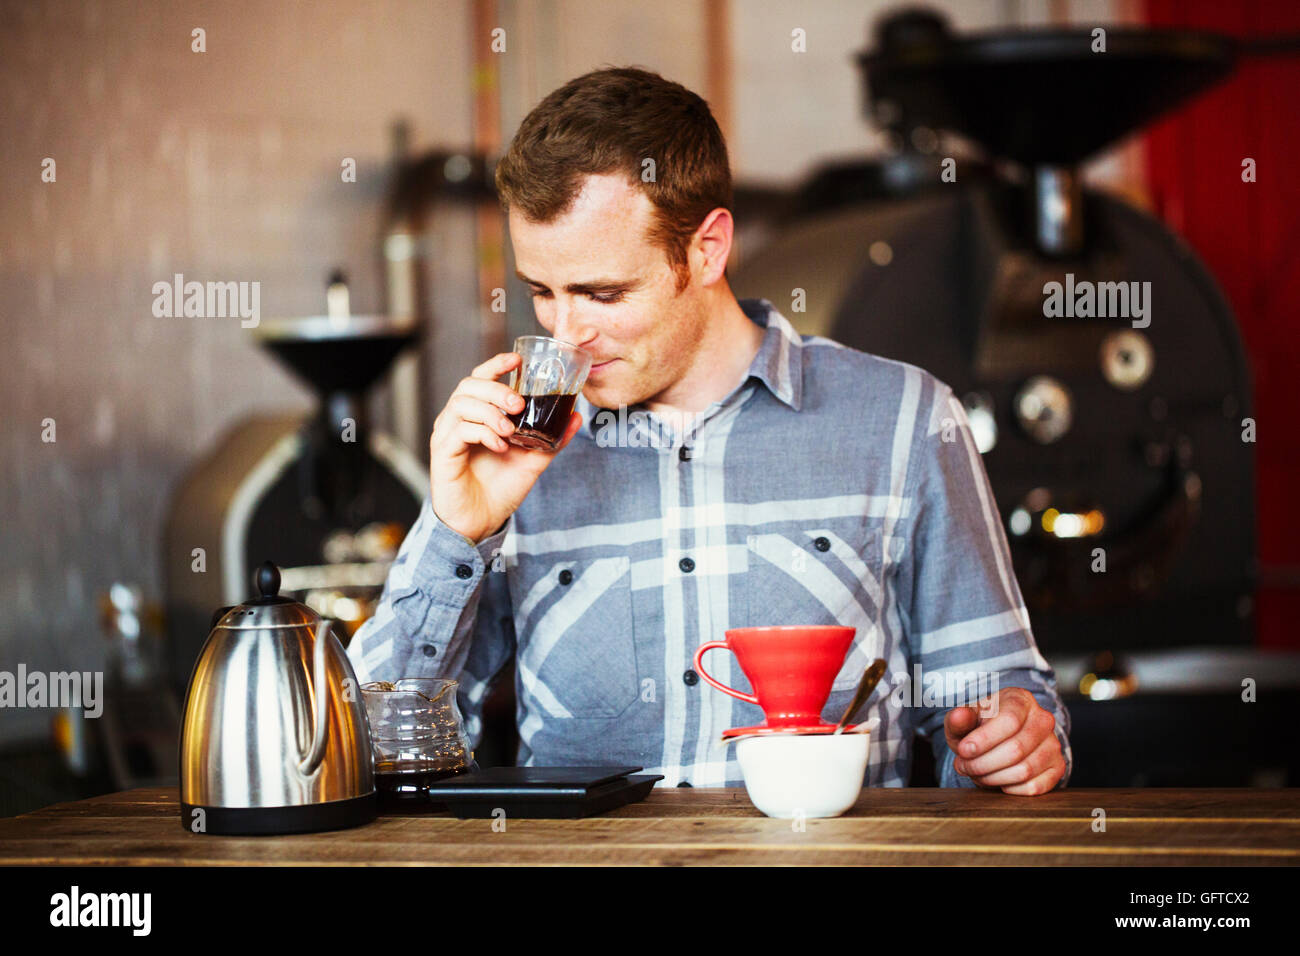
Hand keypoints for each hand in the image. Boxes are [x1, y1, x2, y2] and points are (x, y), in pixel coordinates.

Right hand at [429, 351, 582, 543]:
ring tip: (510, 429)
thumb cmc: (500, 489)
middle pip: (469, 385)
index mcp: (477, 414)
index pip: (480, 378)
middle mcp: (458, 419)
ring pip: (461, 403)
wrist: (481, 522)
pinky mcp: (442, 452)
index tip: (517, 360)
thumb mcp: (533, 460)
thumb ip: (552, 438)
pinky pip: (458, 430)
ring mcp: (447, 434)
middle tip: (519, 404)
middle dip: (496, 388)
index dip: (496, 364)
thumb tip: (575, 416)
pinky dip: (482, 432)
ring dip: (490, 411)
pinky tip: (499, 446)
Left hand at [944, 687, 1064, 795]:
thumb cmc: (980, 727)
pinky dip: (1010, 788)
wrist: (999, 739)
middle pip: (1016, 749)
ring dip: (993, 777)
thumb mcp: (964, 721)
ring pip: (1024, 771)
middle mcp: (1043, 720)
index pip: (1009, 720)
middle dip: (982, 763)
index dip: (984, 739)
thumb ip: (959, 719)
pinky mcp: (1058, 767)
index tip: (963, 750)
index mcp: (1020, 699)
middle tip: (963, 766)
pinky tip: (997, 780)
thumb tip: (959, 715)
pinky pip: (1035, 787)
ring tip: (976, 773)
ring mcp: (1053, 744)